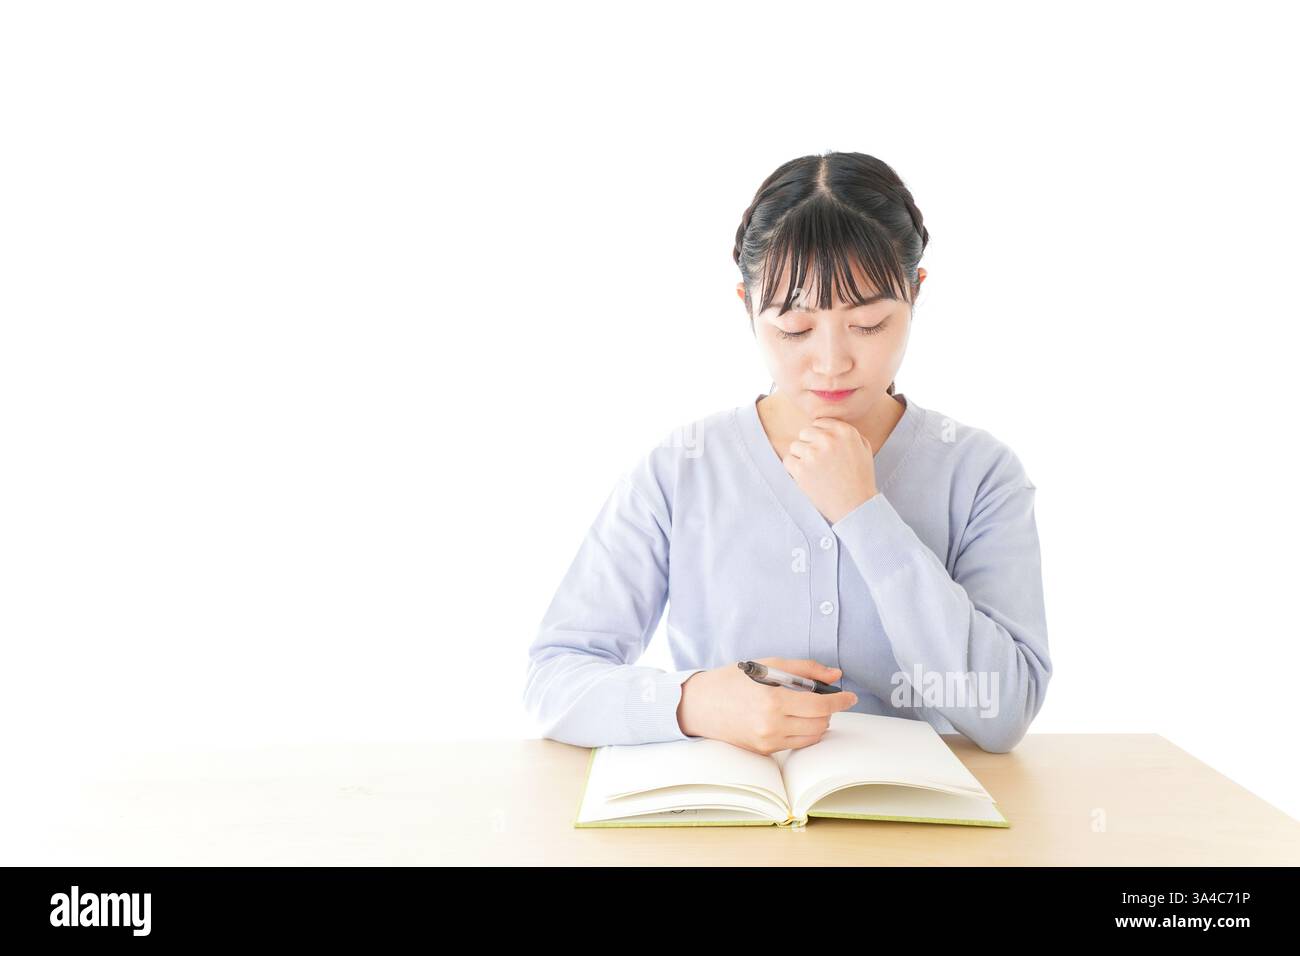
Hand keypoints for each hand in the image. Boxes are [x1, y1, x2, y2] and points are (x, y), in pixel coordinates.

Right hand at [676, 657, 857, 755]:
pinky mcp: (764, 751)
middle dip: (827, 709)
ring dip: (817, 722)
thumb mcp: (769, 665)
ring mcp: (768, 740)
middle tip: (821, 697)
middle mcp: (772, 724)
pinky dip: (803, 731)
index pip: (821, 704)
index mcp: (774, 699)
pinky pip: (796, 744)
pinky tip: (793, 719)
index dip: (840, 700)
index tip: (850, 696)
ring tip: (806, 708)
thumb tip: (836, 675)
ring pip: (812, 736)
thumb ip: (805, 669)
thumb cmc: (734, 680)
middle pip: (820, 722)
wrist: (701, 704)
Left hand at [783, 417, 878, 524]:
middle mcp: (828, 439)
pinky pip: (788, 460)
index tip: (825, 450)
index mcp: (844, 431)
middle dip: (809, 445)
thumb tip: (828, 424)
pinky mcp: (801, 469)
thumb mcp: (863, 448)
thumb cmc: (860, 478)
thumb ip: (848, 432)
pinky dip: (794, 469)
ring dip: (801, 458)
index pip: (819, 423)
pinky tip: (807, 477)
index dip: (820, 437)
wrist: (856, 506)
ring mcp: (813, 453)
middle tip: (820, 463)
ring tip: (816, 471)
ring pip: (795, 446)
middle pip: (805, 433)